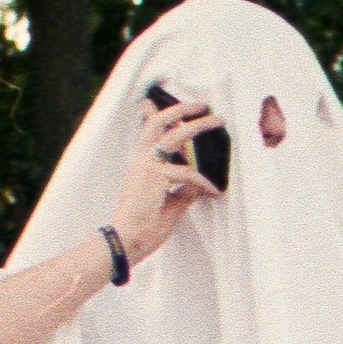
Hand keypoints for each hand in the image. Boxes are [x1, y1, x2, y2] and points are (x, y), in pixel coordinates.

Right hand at [109, 96, 223, 264]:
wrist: (125, 241)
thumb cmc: (142, 227)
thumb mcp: (169, 205)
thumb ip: (184, 191)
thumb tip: (200, 183)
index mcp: (140, 166)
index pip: (146, 133)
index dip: (151, 115)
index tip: (150, 102)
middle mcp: (141, 161)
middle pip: (159, 123)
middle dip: (181, 110)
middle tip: (202, 105)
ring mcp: (147, 167)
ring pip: (174, 136)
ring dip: (198, 125)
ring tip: (217, 120)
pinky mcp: (155, 177)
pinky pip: (187, 174)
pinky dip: (203, 182)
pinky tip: (213, 191)